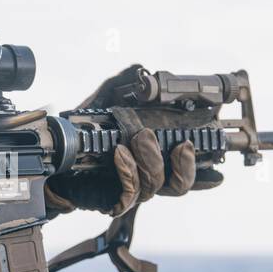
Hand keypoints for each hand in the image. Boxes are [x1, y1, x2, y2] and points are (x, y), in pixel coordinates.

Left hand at [45, 66, 222, 215]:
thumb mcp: (104, 99)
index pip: (186, 172)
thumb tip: (143, 72)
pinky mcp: (108, 199)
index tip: (219, 169)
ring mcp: (127, 191)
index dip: (205, 174)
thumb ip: (125, 82)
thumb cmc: (82, 129)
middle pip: (179, 186)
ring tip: (140, 137)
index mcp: (152, 160)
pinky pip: (128, 195)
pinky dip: (128, 171)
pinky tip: (120, 154)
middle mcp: (143, 178)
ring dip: (152, 160)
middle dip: (186, 167)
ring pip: (155, 188)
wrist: (53, 151)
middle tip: (183, 144)